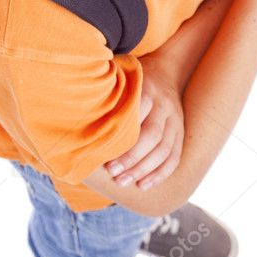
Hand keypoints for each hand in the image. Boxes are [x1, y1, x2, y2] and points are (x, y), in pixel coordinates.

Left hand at [103, 62, 184, 190]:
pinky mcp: (181, 132)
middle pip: (152, 135)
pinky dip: (160, 174)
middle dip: (132, 157)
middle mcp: (164, 105)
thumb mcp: (119, 76)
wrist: (165, 72)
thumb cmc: (131, 80)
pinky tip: (143, 185)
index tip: (103, 151)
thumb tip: (75, 110)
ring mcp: (175, 119)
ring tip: (122, 182)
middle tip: (112, 172)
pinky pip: (174, 157)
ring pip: (164, 149)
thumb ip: (104, 90)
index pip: (137, 114)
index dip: (121, 136)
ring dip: (143, 169)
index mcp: (147, 89)